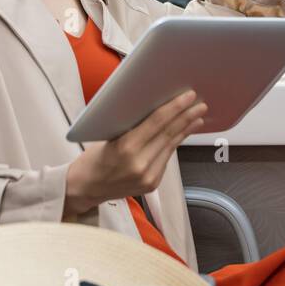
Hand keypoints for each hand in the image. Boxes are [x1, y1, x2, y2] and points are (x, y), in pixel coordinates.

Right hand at [64, 89, 207, 214]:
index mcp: (126, 148)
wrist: (84, 189)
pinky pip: (166, 158)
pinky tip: (184, 132)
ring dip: (186, 129)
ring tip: (197, 115)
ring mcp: (148, 177)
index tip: (188, 96)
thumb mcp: (108, 136)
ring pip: (171, 146)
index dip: (175, 107)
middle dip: (186, 116)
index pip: (157, 123)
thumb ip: (132, 125)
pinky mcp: (152, 184)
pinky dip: (175, 143)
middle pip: (169, 134)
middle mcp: (140, 164)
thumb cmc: (93, 157)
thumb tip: (157, 106)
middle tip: (200, 103)